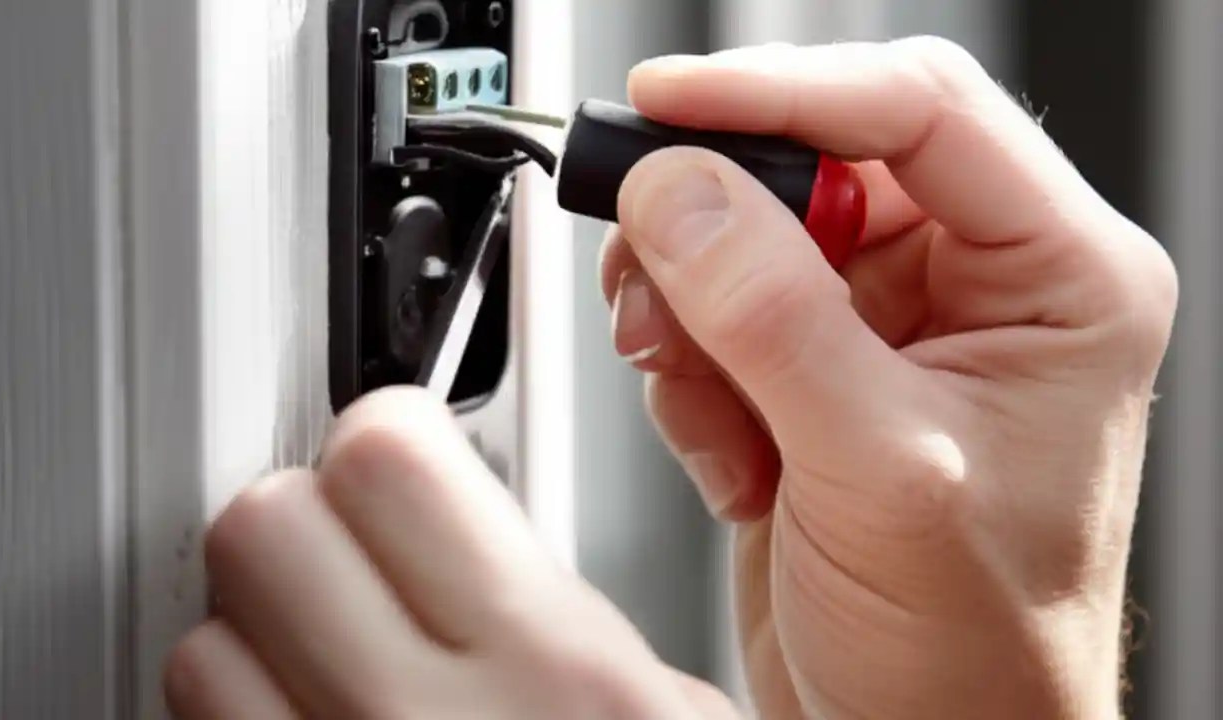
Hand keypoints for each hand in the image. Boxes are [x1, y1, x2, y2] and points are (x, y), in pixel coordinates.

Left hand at [163, 387, 738, 718]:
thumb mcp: (669, 712)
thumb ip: (554, 604)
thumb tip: (450, 502)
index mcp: (555, 676)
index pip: (384, 457)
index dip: (387, 437)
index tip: (400, 459)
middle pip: (259, 529)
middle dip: (304, 523)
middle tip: (352, 554)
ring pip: (199, 652)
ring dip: (254, 644)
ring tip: (330, 669)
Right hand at [603, 38, 1176, 718]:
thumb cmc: (973, 647)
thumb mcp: (879, 471)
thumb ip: (774, 318)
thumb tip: (680, 195)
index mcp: (1057, 279)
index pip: (916, 111)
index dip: (783, 89)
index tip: (668, 104)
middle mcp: (976, 288)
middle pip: (814, 165)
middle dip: (716, 221)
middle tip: (650, 267)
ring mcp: (885, 331)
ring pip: (745, 238)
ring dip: (691, 311)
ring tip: (703, 399)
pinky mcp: (812, 376)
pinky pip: (715, 314)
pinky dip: (690, 376)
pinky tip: (730, 452)